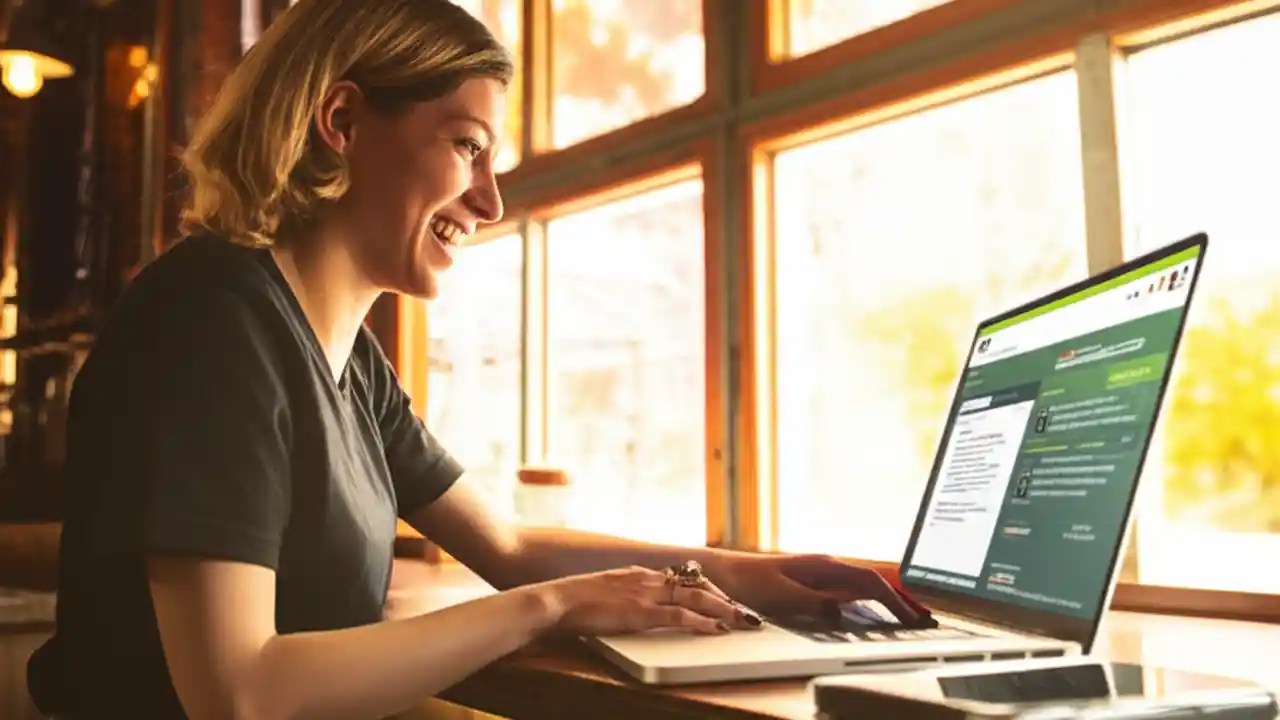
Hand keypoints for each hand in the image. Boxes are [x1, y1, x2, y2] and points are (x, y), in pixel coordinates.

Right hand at [534, 566, 759, 635]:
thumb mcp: (606, 591)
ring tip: (744, 620)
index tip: (724, 599)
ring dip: (724, 609)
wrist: (557, 600)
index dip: (708, 589)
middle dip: (725, 599)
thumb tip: (633, 604)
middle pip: (697, 584)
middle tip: (745, 611)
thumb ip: (625, 594)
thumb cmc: (574, 600)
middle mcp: (648, 578)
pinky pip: (679, 615)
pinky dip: (702, 621)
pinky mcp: (641, 611)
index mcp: (640, 573)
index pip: (683, 577)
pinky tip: (718, 629)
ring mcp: (646, 593)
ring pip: (696, 597)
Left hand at [716, 554, 921, 624]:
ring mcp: (824, 572)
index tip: (911, 618)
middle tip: (926, 617)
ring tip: (912, 613)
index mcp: (824, 567)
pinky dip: (874, 596)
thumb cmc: (750, 582)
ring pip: (867, 582)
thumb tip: (842, 610)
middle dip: (901, 596)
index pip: (870, 582)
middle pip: (875, 580)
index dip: (893, 600)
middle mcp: (829, 566)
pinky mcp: (818, 580)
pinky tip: (879, 605)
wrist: (727, 572)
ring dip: (891, 596)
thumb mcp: (780, 595)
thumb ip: (812, 602)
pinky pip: (854, 587)